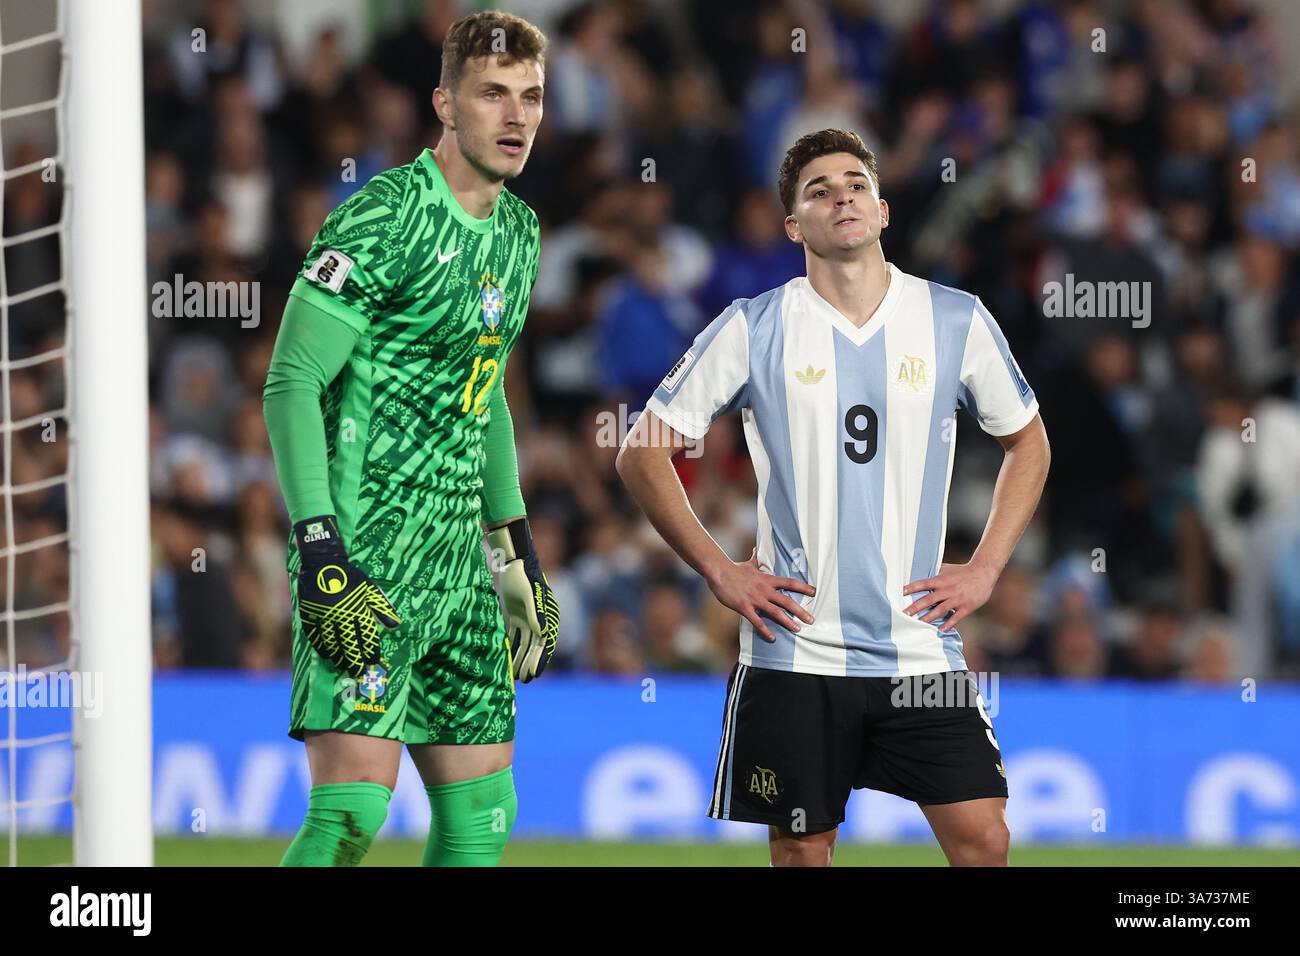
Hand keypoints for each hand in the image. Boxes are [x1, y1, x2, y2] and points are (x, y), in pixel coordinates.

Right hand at [294, 515, 400, 678]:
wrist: (322, 563)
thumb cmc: (350, 576)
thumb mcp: (370, 589)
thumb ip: (383, 608)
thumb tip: (396, 626)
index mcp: (356, 610)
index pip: (366, 636)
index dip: (371, 652)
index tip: (375, 663)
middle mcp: (340, 616)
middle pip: (348, 645)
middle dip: (355, 661)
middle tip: (359, 674)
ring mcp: (322, 617)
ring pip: (331, 644)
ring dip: (338, 658)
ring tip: (344, 667)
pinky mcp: (309, 616)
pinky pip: (315, 637)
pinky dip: (321, 648)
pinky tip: (327, 656)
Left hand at [487, 518, 559, 681]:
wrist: (516, 562)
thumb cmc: (523, 576)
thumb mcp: (528, 595)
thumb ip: (535, 614)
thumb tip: (542, 632)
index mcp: (547, 617)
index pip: (544, 643)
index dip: (540, 660)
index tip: (533, 675)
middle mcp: (540, 620)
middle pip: (535, 646)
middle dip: (530, 663)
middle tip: (524, 680)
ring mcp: (529, 618)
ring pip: (525, 643)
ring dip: (521, 658)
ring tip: (515, 674)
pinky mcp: (518, 615)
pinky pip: (516, 635)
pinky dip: (513, 646)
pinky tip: (508, 657)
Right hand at [707, 549, 815, 642]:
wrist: (720, 572)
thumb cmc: (734, 568)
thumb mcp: (749, 564)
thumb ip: (755, 559)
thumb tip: (757, 549)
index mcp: (768, 579)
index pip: (790, 583)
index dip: (803, 587)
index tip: (814, 592)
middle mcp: (765, 590)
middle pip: (787, 601)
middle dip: (800, 611)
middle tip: (811, 619)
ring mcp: (755, 599)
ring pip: (776, 612)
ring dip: (788, 622)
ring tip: (797, 629)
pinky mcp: (745, 607)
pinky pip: (757, 621)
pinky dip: (765, 630)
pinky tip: (772, 638)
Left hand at [902, 560, 997, 631]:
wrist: (984, 572)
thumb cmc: (963, 571)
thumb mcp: (947, 568)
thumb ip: (934, 572)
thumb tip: (919, 571)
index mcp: (942, 580)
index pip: (923, 583)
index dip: (912, 588)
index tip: (900, 593)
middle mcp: (948, 589)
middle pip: (929, 599)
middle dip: (915, 607)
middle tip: (904, 613)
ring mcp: (957, 599)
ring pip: (940, 610)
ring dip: (928, 617)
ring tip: (918, 624)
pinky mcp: (967, 606)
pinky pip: (956, 617)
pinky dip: (949, 623)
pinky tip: (941, 630)